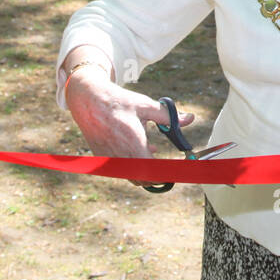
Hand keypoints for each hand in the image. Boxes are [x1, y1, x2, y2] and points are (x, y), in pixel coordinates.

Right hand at [65, 69, 194, 187]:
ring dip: (144, 170)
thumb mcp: (146, 105)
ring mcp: (108, 158)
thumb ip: (169, 116)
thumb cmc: (119, 102)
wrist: (89, 100)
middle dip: (156, 175)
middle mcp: (119, 154)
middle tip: (167, 167)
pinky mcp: (101, 158)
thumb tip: (190, 119)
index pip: (152, 171)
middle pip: (142, 179)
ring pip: (131, 176)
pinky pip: (120, 170)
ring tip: (151, 151)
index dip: (165, 174)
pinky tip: (138, 149)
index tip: (174, 171)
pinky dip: (131, 165)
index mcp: (133, 142)